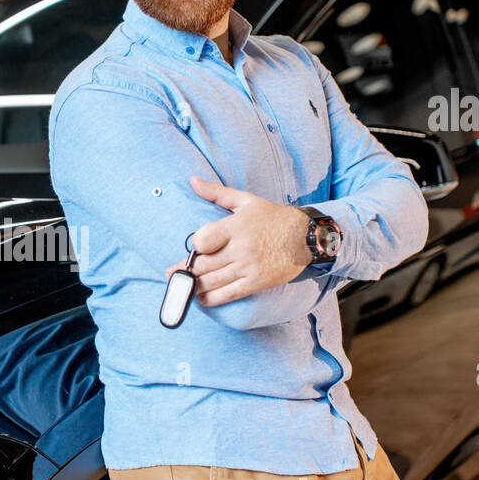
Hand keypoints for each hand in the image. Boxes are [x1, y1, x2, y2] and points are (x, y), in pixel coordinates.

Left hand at [164, 176, 313, 305]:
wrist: (307, 237)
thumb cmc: (273, 217)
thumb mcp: (246, 201)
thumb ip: (217, 192)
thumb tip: (192, 180)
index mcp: (236, 226)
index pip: (203, 240)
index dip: (195, 245)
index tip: (194, 247)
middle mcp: (241, 248)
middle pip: (204, 264)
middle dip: (184, 270)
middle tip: (171, 273)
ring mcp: (249, 267)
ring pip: (213, 281)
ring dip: (193, 287)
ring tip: (182, 287)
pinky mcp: (257, 282)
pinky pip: (229, 294)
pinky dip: (212, 298)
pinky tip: (202, 298)